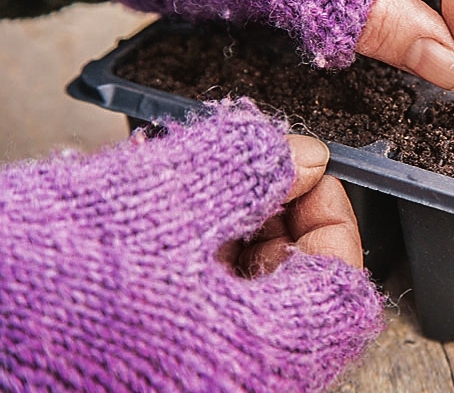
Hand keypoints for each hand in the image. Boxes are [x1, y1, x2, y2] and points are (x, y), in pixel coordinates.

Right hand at [0, 101, 382, 391]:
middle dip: (270, 217)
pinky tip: (153, 220)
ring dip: (224, 233)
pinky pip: (197, 316)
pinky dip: (186, 263)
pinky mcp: (153, 376)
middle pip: (295, 295)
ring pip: (243, 301)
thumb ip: (244, 168)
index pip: (345, 291)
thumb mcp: (152, 203)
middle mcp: (240, 387)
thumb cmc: (37, 288)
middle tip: (239, 169)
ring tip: (182, 183)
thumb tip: (302, 156)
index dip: (330, 215)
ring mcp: (193, 386)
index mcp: (258, 360)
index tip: (300, 168)